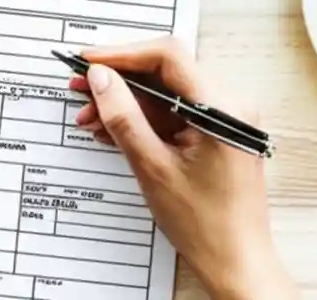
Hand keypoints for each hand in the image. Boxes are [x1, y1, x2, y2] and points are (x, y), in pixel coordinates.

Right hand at [70, 39, 296, 299]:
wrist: (235, 261)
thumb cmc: (206, 224)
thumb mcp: (152, 167)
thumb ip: (123, 117)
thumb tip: (101, 79)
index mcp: (222, 109)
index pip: (168, 57)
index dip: (122, 54)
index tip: (88, 61)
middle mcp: (229, 105)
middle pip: (164, 71)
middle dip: (118, 79)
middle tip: (81, 87)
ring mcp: (222, 119)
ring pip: (164, 92)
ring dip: (126, 101)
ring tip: (89, 115)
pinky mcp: (214, 132)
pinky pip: (172, 112)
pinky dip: (141, 118)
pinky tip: (110, 127)